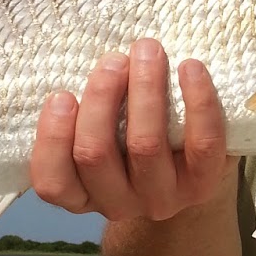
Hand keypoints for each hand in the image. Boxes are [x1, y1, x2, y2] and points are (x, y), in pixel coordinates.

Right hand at [30, 37, 237, 221]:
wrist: (190, 167)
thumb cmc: (130, 135)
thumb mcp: (100, 129)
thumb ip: (85, 108)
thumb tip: (82, 60)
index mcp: (81, 193)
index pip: (52, 183)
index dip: (52, 138)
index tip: (61, 94)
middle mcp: (117, 203)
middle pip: (96, 154)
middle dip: (101, 98)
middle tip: (113, 59)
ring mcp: (161, 198)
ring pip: (145, 146)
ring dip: (145, 90)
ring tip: (147, 51)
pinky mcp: (202, 185)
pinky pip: (202, 145)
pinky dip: (198, 102)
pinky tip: (190, 67)